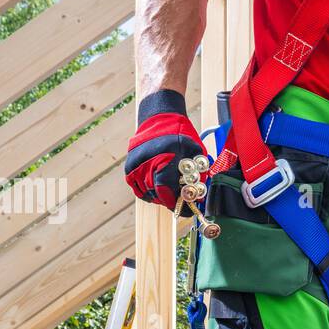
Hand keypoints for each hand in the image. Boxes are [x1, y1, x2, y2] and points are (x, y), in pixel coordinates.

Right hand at [124, 90, 207, 210]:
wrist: (158, 118)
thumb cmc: (181, 135)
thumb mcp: (196, 150)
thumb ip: (199, 174)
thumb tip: (200, 197)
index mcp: (164, 157)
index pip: (167, 191)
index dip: (178, 204)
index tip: (188, 210)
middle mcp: (147, 162)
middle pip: (158, 195)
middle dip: (171, 201)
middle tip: (181, 202)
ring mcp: (135, 166)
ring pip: (148, 194)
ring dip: (161, 197)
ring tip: (171, 192)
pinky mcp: (129, 168)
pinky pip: (138, 189)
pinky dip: (149, 192)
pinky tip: (159, 186)